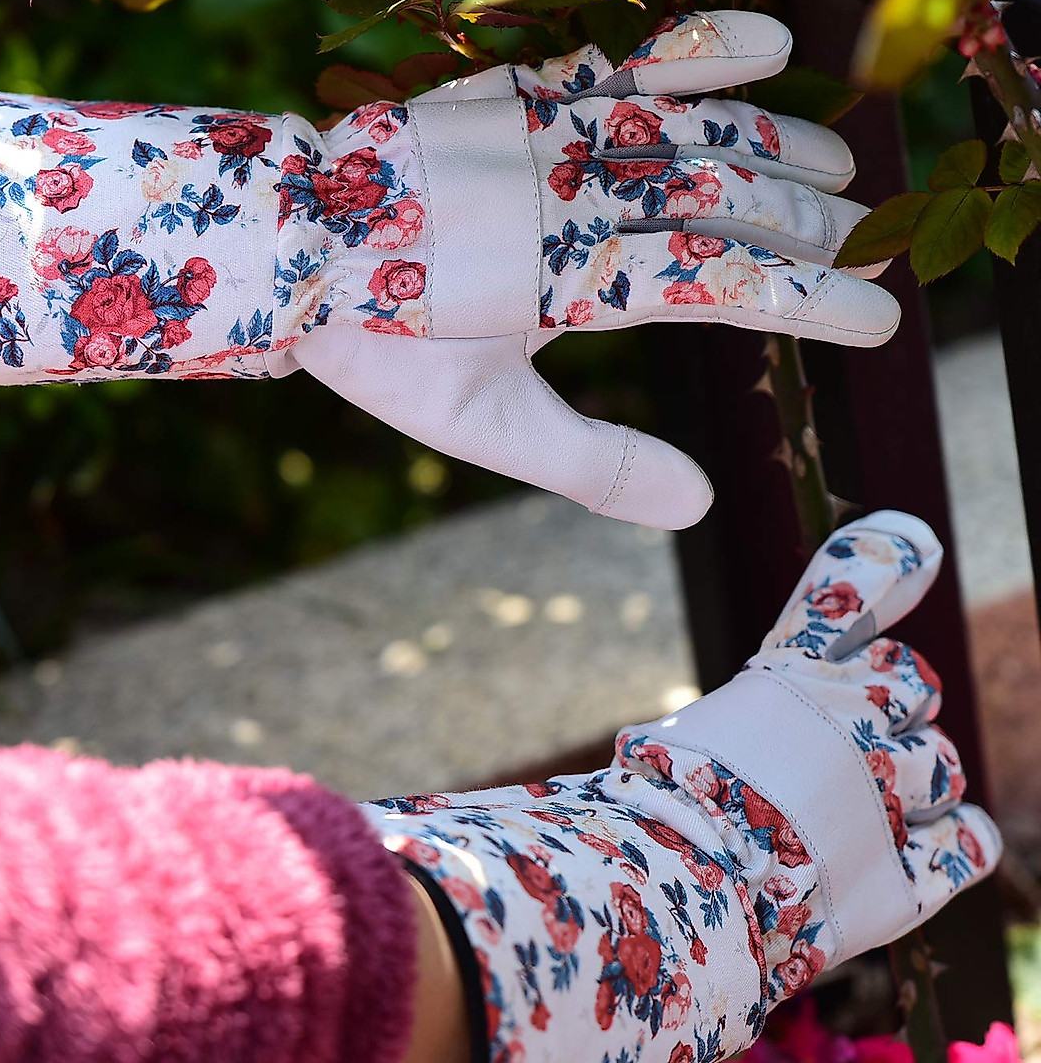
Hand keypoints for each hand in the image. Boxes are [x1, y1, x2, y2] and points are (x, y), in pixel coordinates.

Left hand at [288, 11, 898, 529]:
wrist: (293, 247)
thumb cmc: (383, 343)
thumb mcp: (484, 426)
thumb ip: (592, 463)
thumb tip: (702, 504)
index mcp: (569, 283)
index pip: (724, 287)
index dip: (811, 304)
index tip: (881, 320)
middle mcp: (573, 197)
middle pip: (727, 200)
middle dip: (808, 227)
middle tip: (866, 249)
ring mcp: (552, 135)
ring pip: (696, 130)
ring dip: (779, 146)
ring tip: (841, 168)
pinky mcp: (526, 94)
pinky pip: (629, 59)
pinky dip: (703, 51)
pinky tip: (772, 45)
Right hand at [363, 511, 998, 1062]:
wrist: (661, 907)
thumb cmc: (621, 826)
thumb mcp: (638, 753)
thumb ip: (606, 738)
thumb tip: (475, 758)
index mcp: (783, 678)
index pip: (853, 586)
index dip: (884, 557)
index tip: (911, 535)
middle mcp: (850, 719)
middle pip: (907, 677)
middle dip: (883, 702)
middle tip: (838, 740)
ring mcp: (888, 792)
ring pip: (938, 759)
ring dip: (909, 781)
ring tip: (853, 809)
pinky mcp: (903, 873)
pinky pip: (968, 838)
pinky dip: (955, 836)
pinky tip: (937, 837)